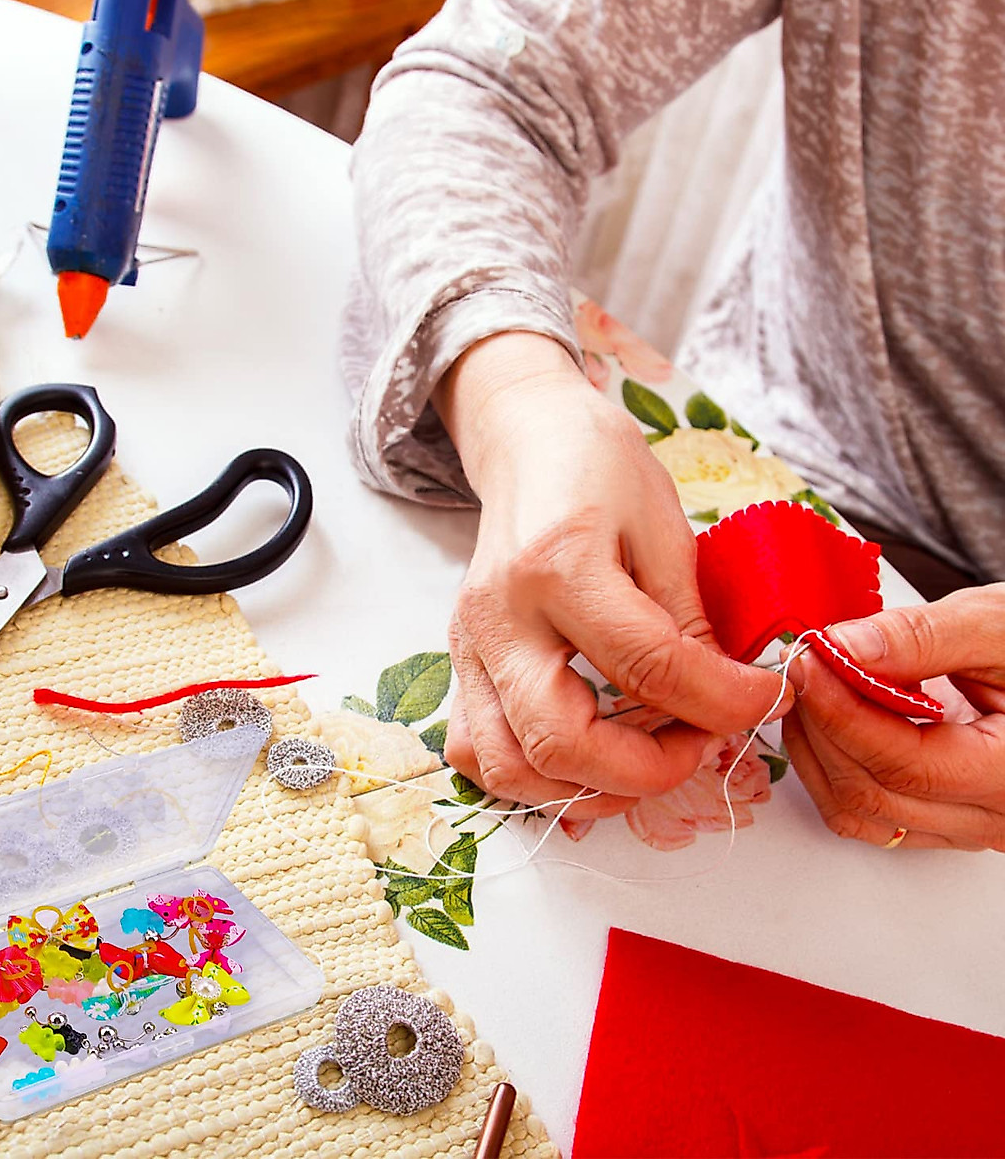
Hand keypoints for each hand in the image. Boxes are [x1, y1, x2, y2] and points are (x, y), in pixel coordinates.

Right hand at [431, 330, 787, 817]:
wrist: (526, 441)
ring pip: (505, 767)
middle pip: (560, 740)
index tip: (769, 698)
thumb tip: (729, 697)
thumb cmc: (598, 466)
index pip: (648, 666)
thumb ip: (689, 619)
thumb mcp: (664, 525)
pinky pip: (477, 751)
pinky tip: (582, 756)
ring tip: (643, 759)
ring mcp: (470, 645)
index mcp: (559, 564)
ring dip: (584, 788)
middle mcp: (501, 616)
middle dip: (648, 770)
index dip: (724, 701)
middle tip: (699, 744)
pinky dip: (530, 776)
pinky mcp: (461, 661)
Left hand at [783, 585, 1004, 849]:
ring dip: (820, 751)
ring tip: (814, 688)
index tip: (807, 662)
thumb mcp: (997, 624)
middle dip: (821, 726)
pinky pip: (874, 815)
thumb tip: (842, 648)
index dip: (840, 711)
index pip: (904, 763)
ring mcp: (974, 827)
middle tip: (801, 667)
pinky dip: (838, 768)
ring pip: (863, 814)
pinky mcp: (952, 820)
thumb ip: (919, 637)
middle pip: (873, 793)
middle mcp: (1000, 817)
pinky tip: (832, 718)